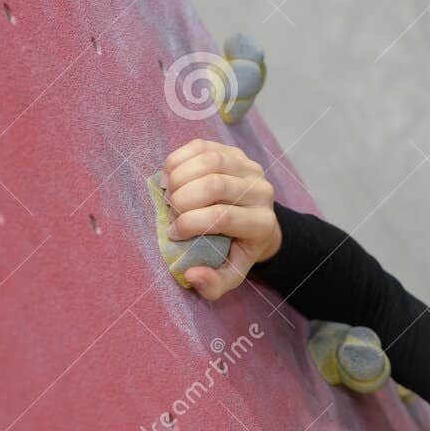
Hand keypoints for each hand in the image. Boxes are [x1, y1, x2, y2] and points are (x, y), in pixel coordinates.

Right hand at [162, 138, 281, 300]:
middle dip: (182, 199)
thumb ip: (212, 284)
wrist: (255, 224)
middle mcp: (262, 191)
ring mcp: (249, 167)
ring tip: (167, 194)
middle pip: (215, 185)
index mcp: (261, 224)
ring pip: (209, 161)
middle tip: (169, 212)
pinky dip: (178, 160)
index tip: (172, 234)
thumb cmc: (236, 251)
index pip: (222, 217)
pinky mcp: (233, 151)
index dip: (190, 224)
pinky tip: (169, 177)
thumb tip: (191, 274)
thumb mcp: (229, 275)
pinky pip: (202, 146)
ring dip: (179, 177)